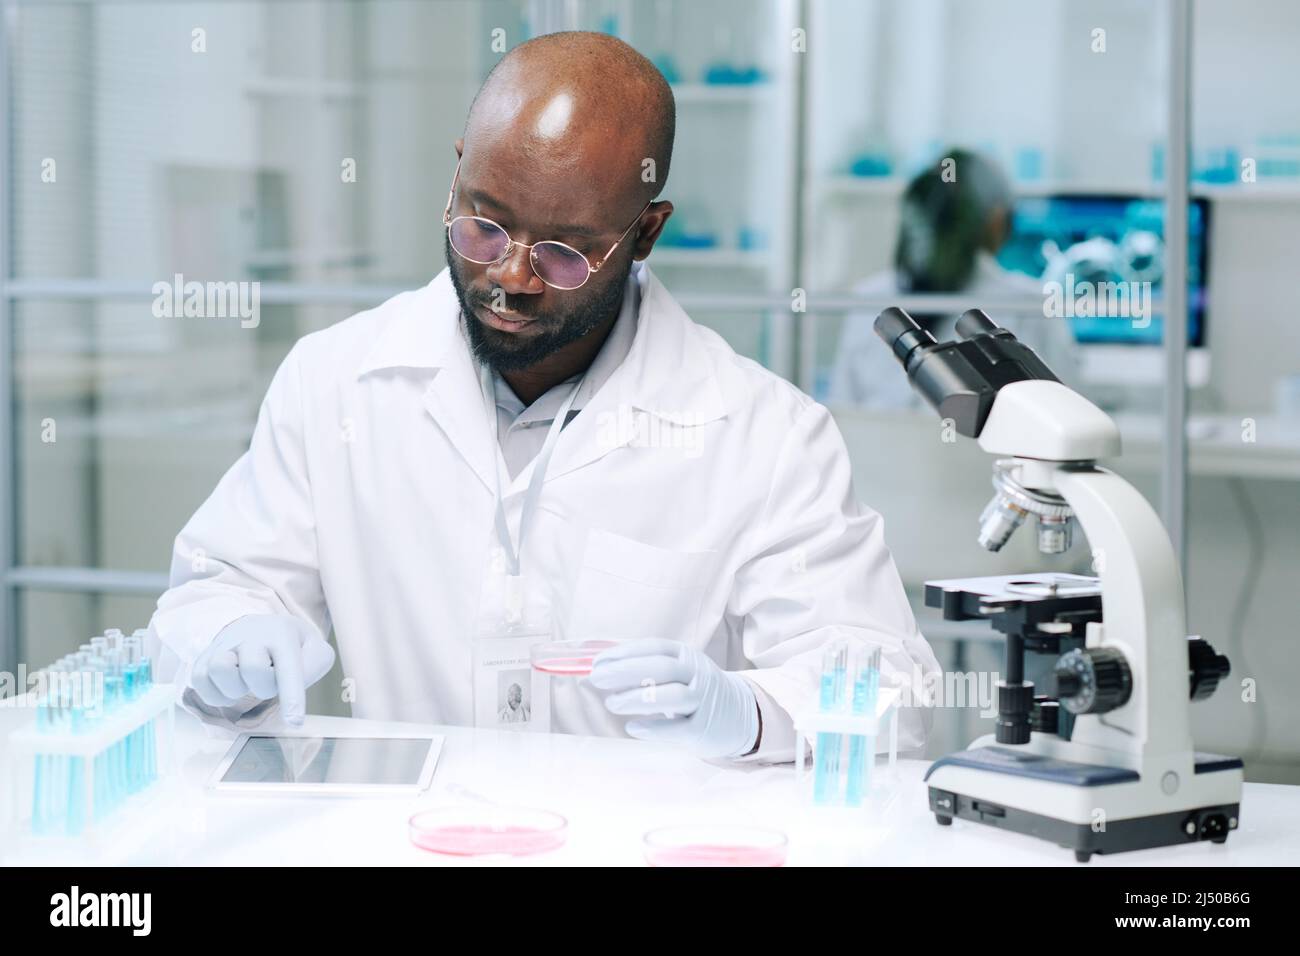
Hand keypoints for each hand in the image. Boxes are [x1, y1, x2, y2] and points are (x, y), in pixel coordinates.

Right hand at [190, 615, 334, 725]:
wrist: (261, 627)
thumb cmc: (291, 645)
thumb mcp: (315, 649)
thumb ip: (314, 666)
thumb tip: (294, 690)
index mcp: (282, 634)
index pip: (288, 667)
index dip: (292, 697)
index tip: (295, 722)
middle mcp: (251, 635)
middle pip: (253, 669)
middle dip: (265, 688)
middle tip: (268, 682)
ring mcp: (225, 644)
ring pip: (220, 669)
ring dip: (235, 689)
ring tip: (245, 685)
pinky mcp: (205, 657)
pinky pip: (200, 680)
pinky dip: (215, 694)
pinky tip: (229, 689)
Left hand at [589, 639, 758, 758]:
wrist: (739, 715)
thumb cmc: (695, 691)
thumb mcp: (678, 672)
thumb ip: (647, 669)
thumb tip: (603, 667)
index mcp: (686, 656)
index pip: (654, 648)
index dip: (624, 653)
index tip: (597, 662)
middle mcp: (697, 674)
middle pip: (661, 668)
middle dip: (626, 672)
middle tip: (597, 679)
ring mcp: (703, 701)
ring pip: (672, 696)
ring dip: (638, 699)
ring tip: (611, 703)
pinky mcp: (704, 729)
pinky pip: (678, 728)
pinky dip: (654, 728)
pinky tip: (632, 727)